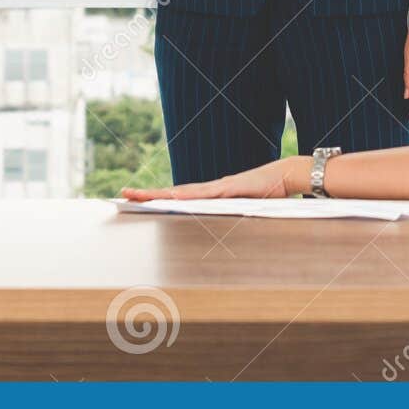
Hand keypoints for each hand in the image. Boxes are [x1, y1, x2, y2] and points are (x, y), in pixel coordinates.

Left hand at [120, 156, 308, 200]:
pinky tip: (175, 196)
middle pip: (173, 192)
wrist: (284, 175)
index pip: (176, 197)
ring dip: (163, 194)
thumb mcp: (242, 210)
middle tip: (124, 194)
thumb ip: (228, 218)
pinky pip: (207, 193)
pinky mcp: (230, 188)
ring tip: (141, 196)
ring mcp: (218, 187)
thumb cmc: (264, 193)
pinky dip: (190, 195)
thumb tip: (217, 233)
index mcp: (209, 195)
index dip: (155, 198)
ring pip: (184, 192)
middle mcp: (209, 189)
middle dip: (149, 194)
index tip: (134, 199)